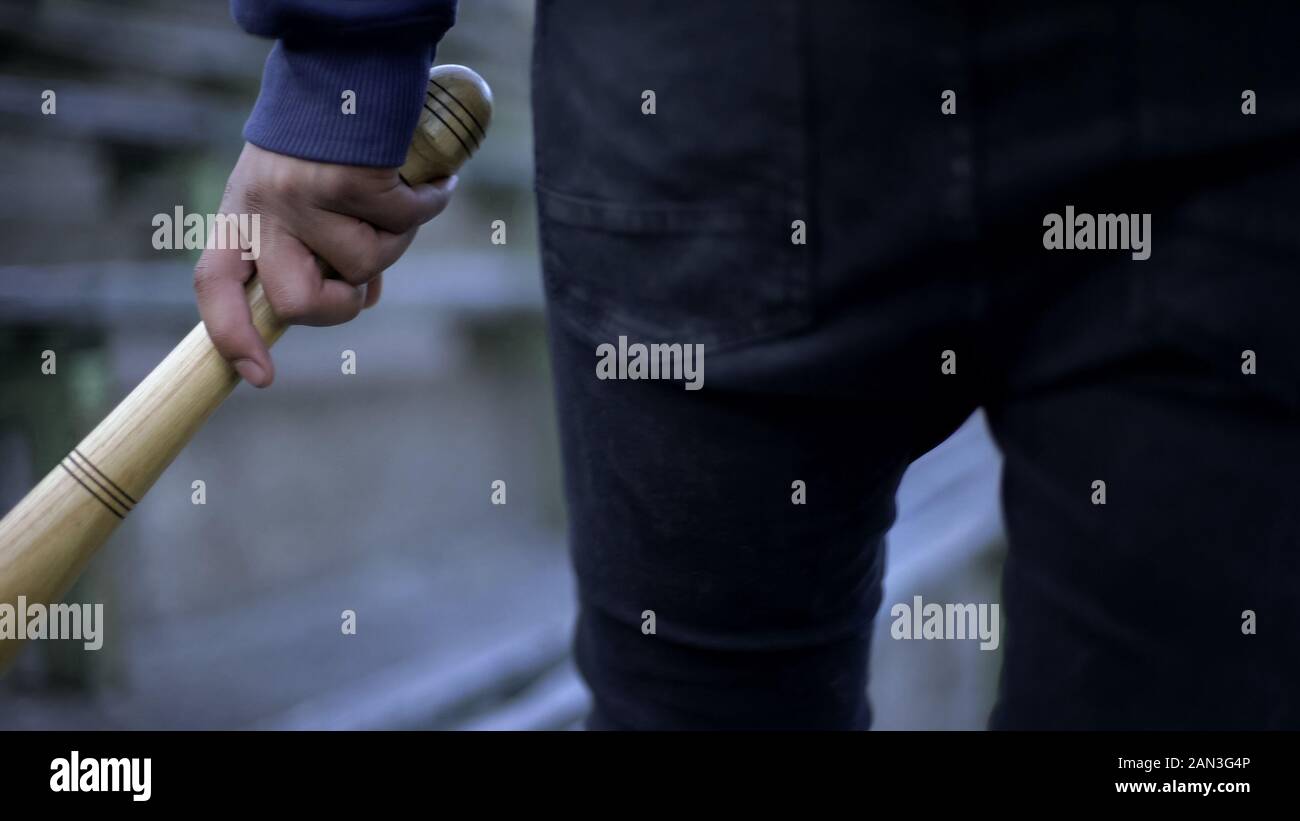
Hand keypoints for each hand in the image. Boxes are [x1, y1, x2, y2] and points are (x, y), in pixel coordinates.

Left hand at [193, 142, 455, 386]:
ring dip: (397, 240)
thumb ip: (314, 249)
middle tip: (368, 285)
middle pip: (300, 302)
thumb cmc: (329, 140)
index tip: (262, 379)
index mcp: (241, 214)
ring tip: (395, 198)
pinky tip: (430, 181)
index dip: (234, 336)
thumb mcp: (298, 194)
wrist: (348, 65)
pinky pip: (404, 222)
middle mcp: (262, 207)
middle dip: (345, 305)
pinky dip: (428, 203)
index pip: (216, 285)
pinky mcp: (348, 177)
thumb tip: (359, 301)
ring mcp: (302, 194)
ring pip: (367, 266)